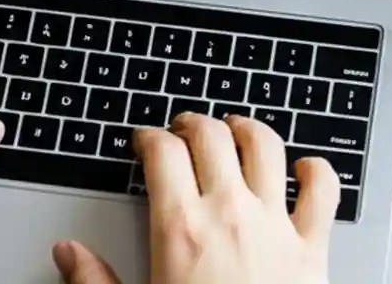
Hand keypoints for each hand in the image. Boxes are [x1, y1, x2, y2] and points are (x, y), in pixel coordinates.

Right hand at [53, 113, 339, 283]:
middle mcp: (229, 214)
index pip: (162, 153)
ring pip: (267, 146)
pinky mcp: (313, 247)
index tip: (145, 140)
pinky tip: (305, 168)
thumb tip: (68, 253)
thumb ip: (96, 281)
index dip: (149, 137)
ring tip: (237, 130)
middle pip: (212, 137)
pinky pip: (323, 190)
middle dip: (194, 124)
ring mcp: (275, 225)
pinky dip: (316, 170)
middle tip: (184, 128)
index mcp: (180, 230)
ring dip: (249, 130)